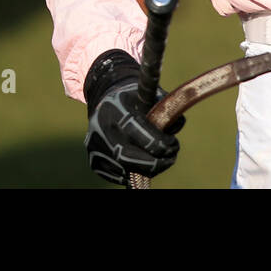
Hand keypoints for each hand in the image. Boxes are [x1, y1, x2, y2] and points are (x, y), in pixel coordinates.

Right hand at [83, 50, 183, 184]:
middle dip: (154, 163)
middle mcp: (100, 129)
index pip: (139, 133)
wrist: (106, 102)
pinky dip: (135, 173)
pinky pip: (118, 176)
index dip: (161, 143)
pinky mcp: (94, 161)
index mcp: (115, 109)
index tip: (173, 143)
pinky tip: (145, 164)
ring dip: (148, 170)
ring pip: (125, 169)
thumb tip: (176, 126)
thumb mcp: (151, 95)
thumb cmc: (135, 99)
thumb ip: (165, 108)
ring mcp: (94, 147)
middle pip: (128, 157)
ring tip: (161, 161)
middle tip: (171, 158)